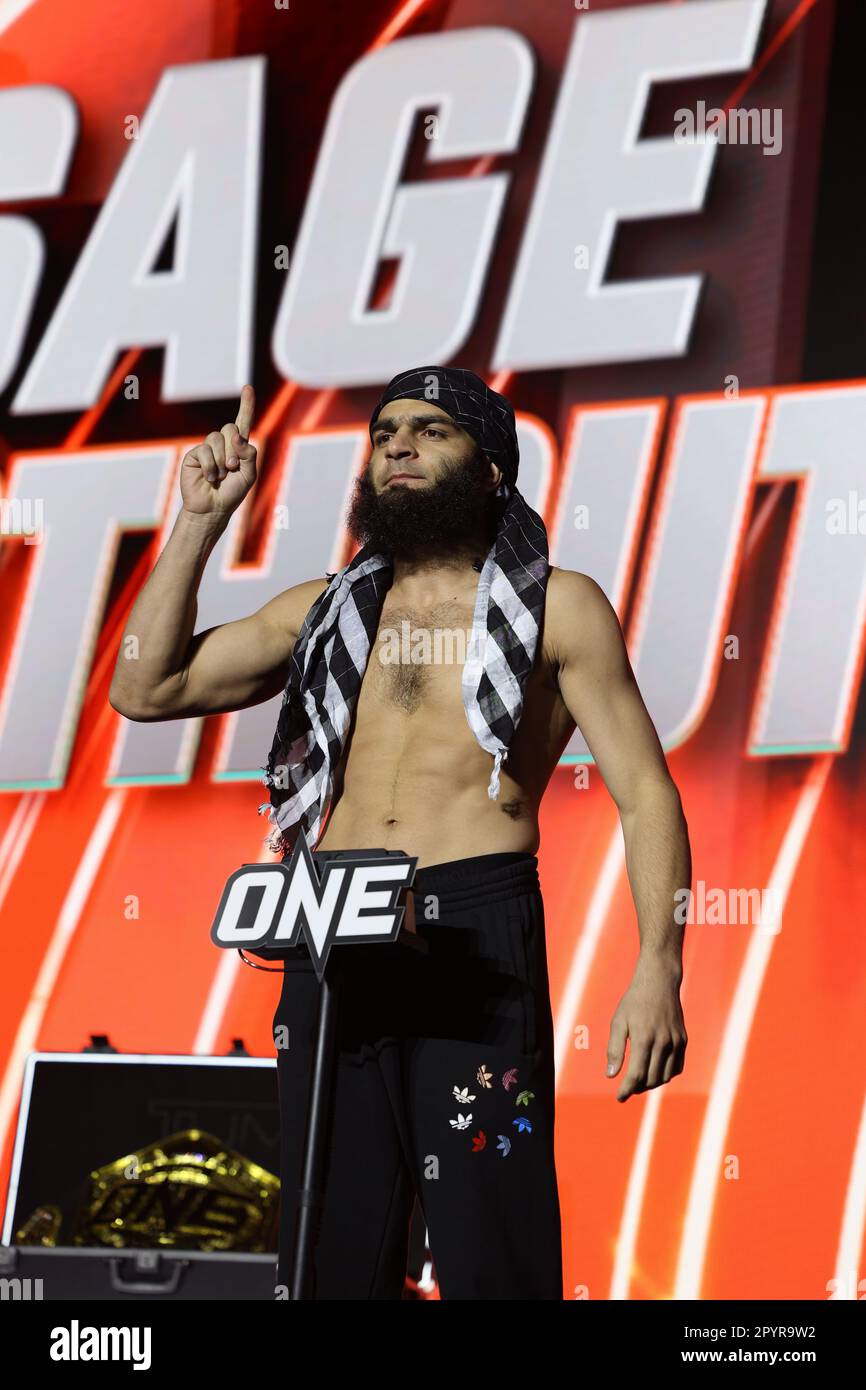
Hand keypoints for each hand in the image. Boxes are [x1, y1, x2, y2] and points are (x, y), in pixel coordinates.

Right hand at [180, 385, 256, 518]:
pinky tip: (209, 478)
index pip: (243, 422)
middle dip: (233, 449)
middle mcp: (223, 444)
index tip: (247, 387)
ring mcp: (208, 448)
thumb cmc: (232, 493)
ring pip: (216, 438)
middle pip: (230, 428)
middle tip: (232, 468)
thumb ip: (249, 454)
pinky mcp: (194, 454)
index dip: (246, 405)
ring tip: (220, 476)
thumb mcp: (249, 475)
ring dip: (221, 460)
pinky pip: (204, 451)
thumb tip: (237, 435)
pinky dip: (210, 466)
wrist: (212, 508)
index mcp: (239, 447)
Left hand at [606, 955, 686, 1100]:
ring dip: (652, 1083)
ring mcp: (676, 1042)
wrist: (659, 981)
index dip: (626, 1089)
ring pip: (665, 1076)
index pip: (636, 1075)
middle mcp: (663, 1042)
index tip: (619, 1097)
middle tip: (627, 1087)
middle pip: (651, 1079)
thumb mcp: (618, 1022)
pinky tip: (655, 1071)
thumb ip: (615, 1050)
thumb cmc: (634, 1001)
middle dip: (638, 1088)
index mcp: (644, 1038)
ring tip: (639, 1081)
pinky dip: (666, 1074)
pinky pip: (677, 1067)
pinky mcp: (683, 1040)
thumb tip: (611, 1075)